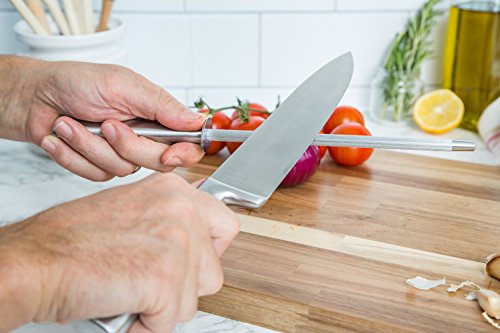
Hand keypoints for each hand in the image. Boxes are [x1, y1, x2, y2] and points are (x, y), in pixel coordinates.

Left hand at [0, 56, 205, 180]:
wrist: (35, 96)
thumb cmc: (77, 83)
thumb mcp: (123, 85)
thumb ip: (162, 106)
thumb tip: (197, 119)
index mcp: (156, 115)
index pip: (188, 143)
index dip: (185, 154)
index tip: (170, 154)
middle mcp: (142, 136)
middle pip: (158, 162)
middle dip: (127, 145)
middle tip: (106, 124)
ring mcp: (120, 153)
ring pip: (123, 170)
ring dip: (90, 145)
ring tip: (71, 123)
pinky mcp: (98, 165)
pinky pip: (95, 175)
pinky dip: (72, 154)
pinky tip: (62, 136)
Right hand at [0, 173, 239, 332]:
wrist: (35, 260)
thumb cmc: (73, 240)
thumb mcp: (133, 209)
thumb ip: (169, 218)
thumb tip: (199, 232)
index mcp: (175, 191)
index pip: (226, 226)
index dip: (209, 252)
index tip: (190, 262)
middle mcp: (182, 210)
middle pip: (213, 270)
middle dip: (183, 286)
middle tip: (146, 278)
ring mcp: (177, 243)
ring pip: (193, 299)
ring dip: (162, 306)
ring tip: (129, 288)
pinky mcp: (165, 278)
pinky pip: (170, 321)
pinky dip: (146, 324)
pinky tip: (122, 302)